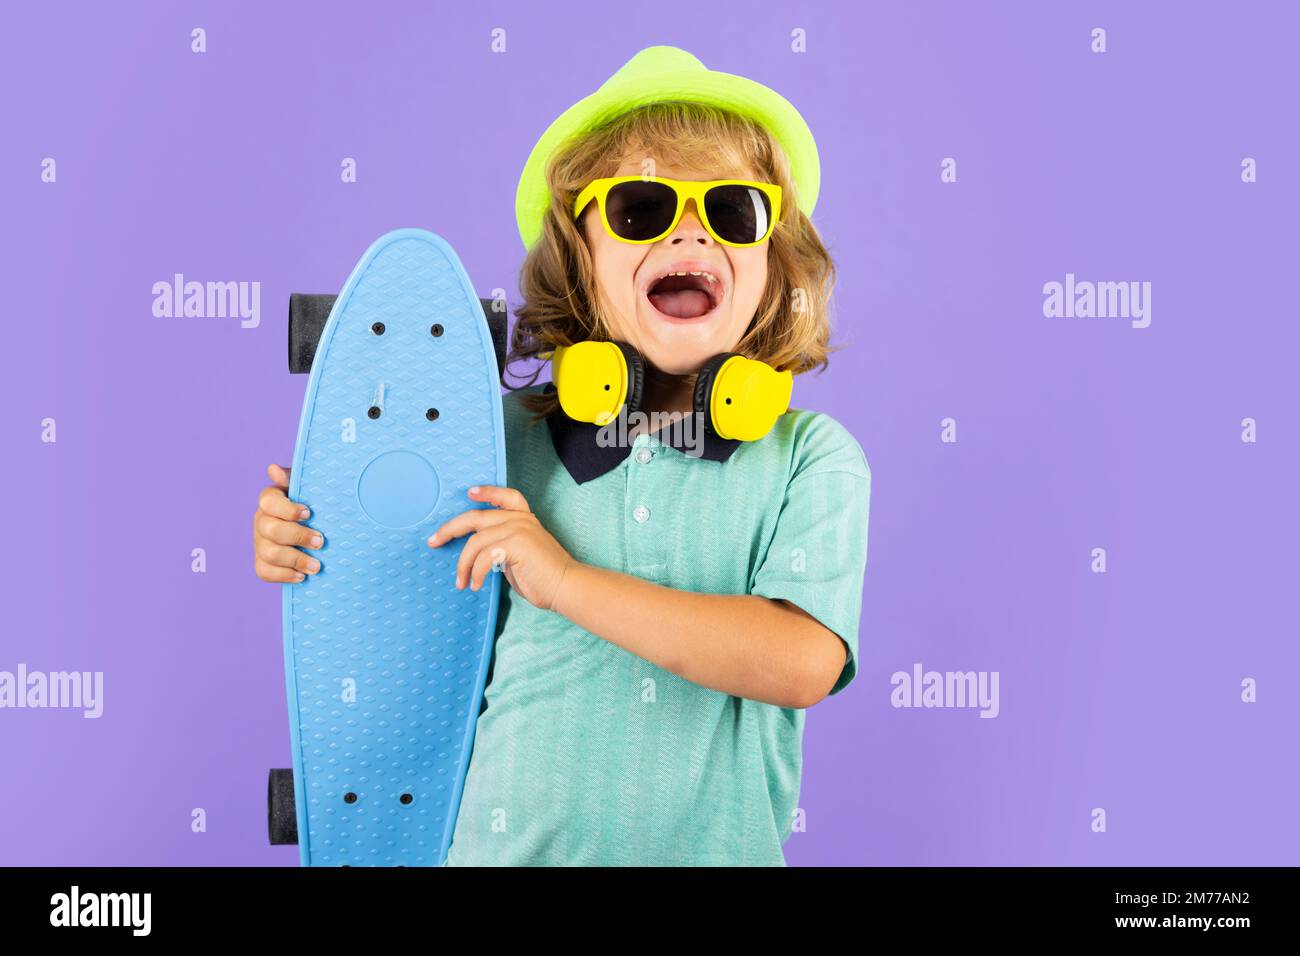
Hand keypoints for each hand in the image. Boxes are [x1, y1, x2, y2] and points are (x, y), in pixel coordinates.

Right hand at [252, 463, 324, 582]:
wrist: (318, 529)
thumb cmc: (314, 504)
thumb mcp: (308, 489)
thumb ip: (294, 478)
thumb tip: (273, 469)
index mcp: (270, 500)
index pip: (268, 502)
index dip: (287, 509)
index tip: (309, 513)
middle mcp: (261, 521)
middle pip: (270, 530)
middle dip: (297, 537)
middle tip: (321, 541)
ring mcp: (260, 543)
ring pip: (269, 553)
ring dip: (295, 560)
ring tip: (317, 566)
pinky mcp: (262, 562)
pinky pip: (264, 572)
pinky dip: (284, 576)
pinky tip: (301, 576)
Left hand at [428, 485, 576, 611]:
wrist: (565, 586)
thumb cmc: (543, 577)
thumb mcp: (520, 554)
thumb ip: (502, 546)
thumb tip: (479, 553)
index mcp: (524, 518)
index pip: (506, 496)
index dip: (487, 492)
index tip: (469, 493)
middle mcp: (520, 519)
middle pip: (475, 517)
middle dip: (450, 529)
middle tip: (434, 542)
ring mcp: (518, 529)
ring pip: (475, 541)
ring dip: (463, 564)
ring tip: (463, 582)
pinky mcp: (516, 544)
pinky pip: (484, 556)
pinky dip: (476, 573)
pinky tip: (477, 585)